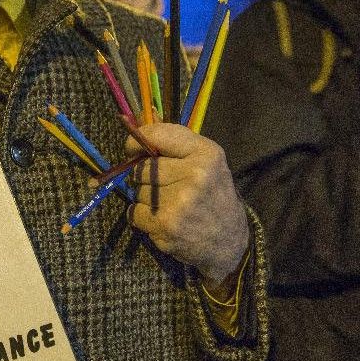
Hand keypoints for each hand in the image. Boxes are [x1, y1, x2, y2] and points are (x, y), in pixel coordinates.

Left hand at [123, 123, 247, 285]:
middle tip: (166, 186)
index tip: (132, 147)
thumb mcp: (205, 161)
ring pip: (137, 191)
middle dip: (146, 176)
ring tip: (170, 205)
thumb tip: (139, 120)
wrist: (227, 240)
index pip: (158, 135)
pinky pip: (134, 213)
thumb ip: (174, 142)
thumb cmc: (212, 194)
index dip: (139, 139)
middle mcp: (195, 176)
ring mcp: (179, 203)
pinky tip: (163, 220)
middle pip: (142, 168)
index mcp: (206, 154)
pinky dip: (143, 217)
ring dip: (146, 198)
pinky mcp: (165, 226)